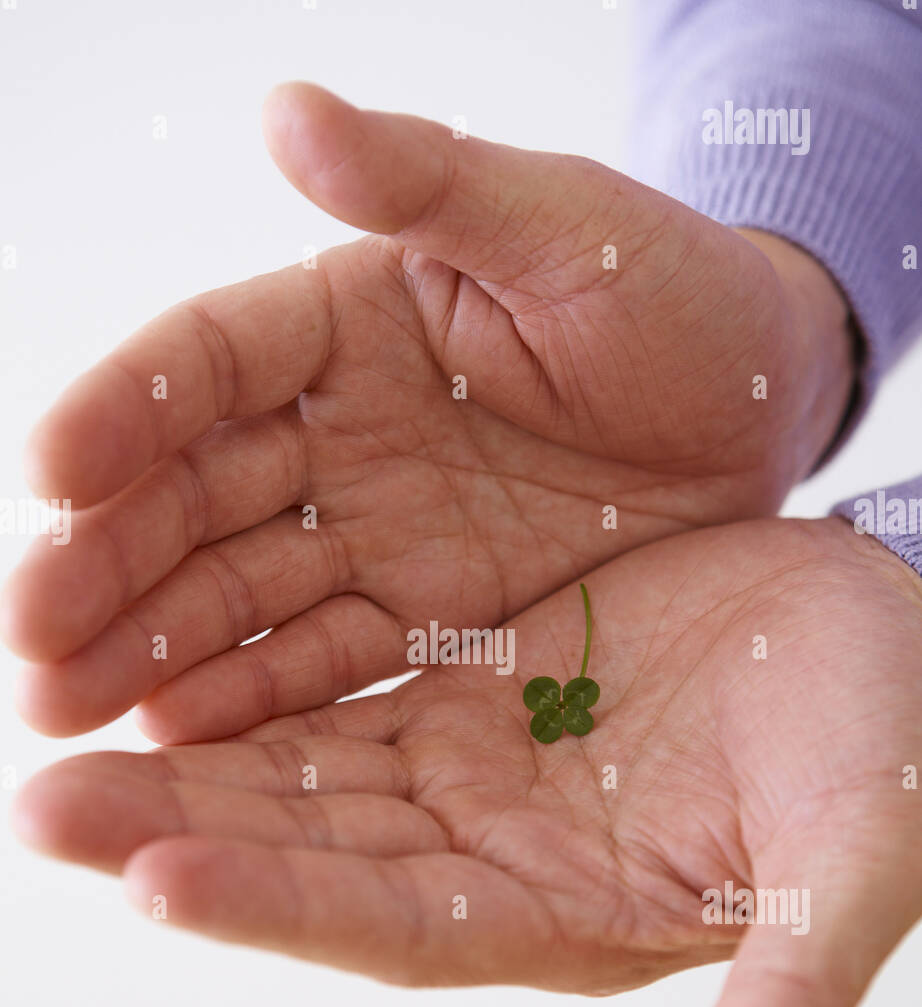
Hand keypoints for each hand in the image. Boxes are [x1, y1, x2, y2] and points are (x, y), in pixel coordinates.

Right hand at [3, 84, 852, 742]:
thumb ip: (426, 184)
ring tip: (64, 710)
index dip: (126, 412)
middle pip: (194, 499)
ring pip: (239, 594)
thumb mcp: (559, 225)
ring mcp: (371, 533)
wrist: (755, 410)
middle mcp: (333, 434)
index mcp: (343, 322)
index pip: (207, 362)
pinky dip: (255, 700)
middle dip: (108, 568)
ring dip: (151, 652)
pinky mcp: (422, 615)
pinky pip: (326, 661)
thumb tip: (285, 107)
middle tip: (32, 644)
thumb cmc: (669, 294)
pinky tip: (178, 739)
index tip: (50, 471)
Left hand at [15, 516, 921, 1006]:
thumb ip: (789, 996)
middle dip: (182, 836)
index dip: (282, 907)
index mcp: (570, 916)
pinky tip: (167, 673)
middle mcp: (497, 857)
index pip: (398, 928)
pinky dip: (255, 691)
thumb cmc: (891, 746)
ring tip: (63, 744)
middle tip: (48, 808)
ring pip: (305, 776)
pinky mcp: (472, 686)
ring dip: (189, 767)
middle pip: (316, 857)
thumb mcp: (856, 864)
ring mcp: (475, 771)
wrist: (885, 630)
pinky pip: (342, 694)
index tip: (156, 882)